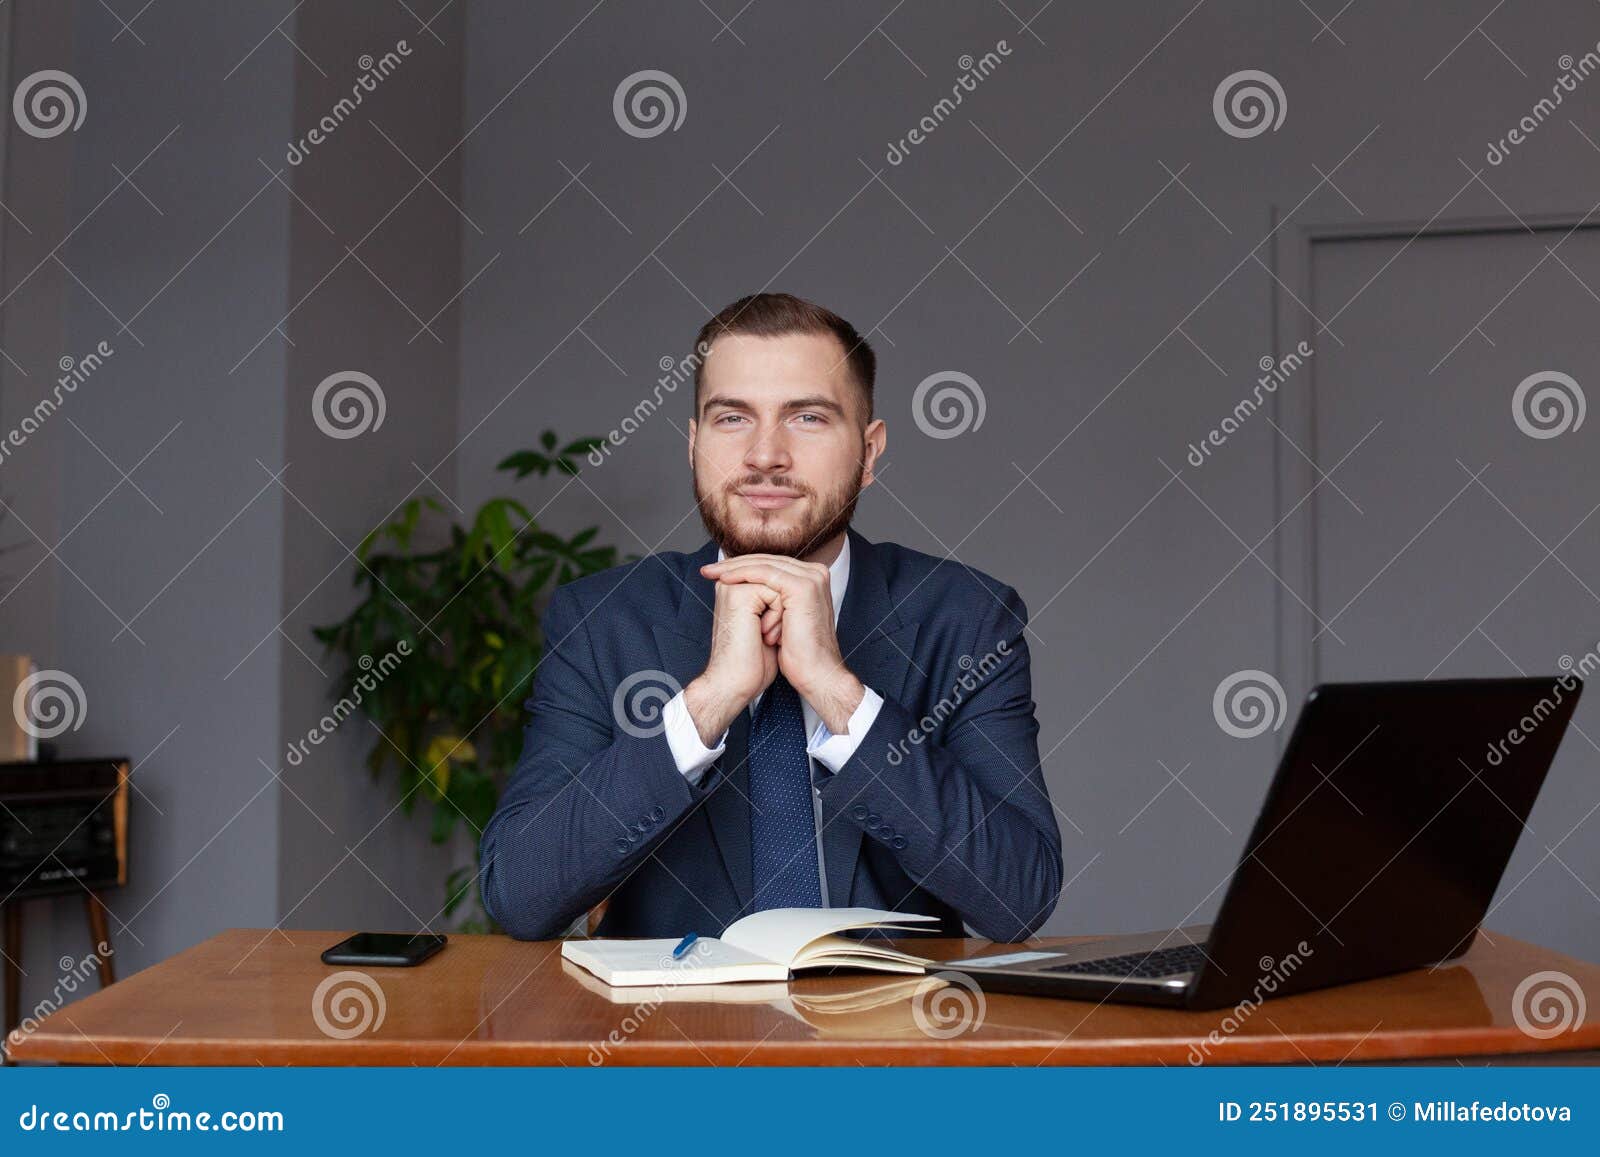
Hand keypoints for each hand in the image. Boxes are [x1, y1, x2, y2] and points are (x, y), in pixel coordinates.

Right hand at [682, 580, 780, 745]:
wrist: (735, 684)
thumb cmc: (751, 663)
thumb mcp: (769, 627)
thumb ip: (775, 604)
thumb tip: (795, 595)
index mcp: (736, 590)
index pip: (775, 579)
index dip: (784, 606)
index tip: (766, 633)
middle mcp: (732, 585)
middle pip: (779, 580)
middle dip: (783, 608)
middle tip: (766, 634)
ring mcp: (734, 587)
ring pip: (780, 585)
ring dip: (782, 614)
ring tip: (766, 637)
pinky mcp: (739, 595)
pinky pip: (776, 592)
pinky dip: (779, 616)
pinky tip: (765, 635)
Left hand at [701, 554, 864, 733]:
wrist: (813, 674)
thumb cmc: (797, 653)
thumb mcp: (781, 620)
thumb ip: (771, 600)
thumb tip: (746, 590)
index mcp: (812, 580)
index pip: (772, 565)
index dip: (743, 567)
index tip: (716, 573)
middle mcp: (815, 574)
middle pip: (767, 561)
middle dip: (734, 565)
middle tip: (708, 570)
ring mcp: (811, 578)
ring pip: (764, 565)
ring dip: (734, 568)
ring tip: (711, 573)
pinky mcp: (803, 587)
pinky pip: (766, 573)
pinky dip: (742, 574)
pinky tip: (724, 578)